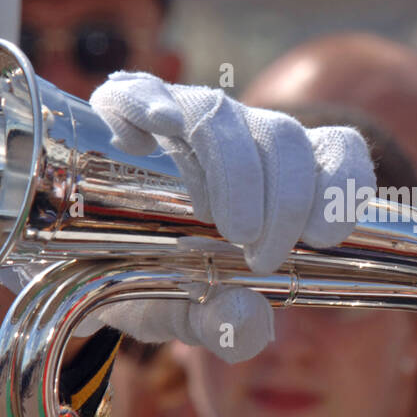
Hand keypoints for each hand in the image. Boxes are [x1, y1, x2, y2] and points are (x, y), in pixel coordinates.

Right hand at [87, 72, 375, 361]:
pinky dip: (149, 106)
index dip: (344, 184)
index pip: (338, 149)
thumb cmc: (149, 278)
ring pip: (223, 113)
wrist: (72, 262)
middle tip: (261, 257)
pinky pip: (141, 91)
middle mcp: (239, 137)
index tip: (323, 238)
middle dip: (287, 200)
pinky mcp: (123, 112)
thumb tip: (249, 323)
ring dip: (236, 172)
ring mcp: (183, 118)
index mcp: (276, 176)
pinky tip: (149, 136)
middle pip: (285, 136)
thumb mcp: (188, 312)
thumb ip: (222, 324)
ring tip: (225, 228)